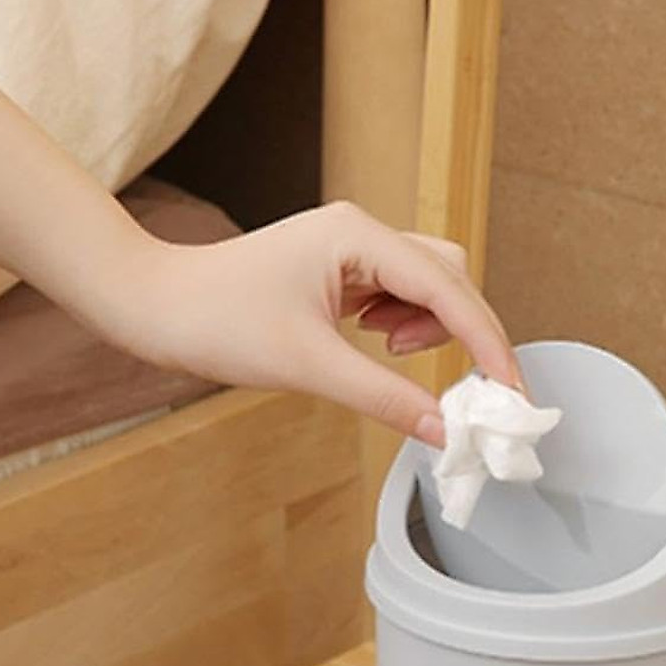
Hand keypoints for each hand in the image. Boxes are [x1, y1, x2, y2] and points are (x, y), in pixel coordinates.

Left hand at [85, 201, 521, 447]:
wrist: (155, 305)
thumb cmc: (216, 321)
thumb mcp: (309, 366)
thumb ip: (384, 398)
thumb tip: (443, 432)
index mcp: (358, 236)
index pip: (447, 288)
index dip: (487, 342)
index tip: (511, 391)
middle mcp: (361, 232)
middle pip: (448, 277)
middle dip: (464, 333)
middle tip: (468, 392)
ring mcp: (349, 249)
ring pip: (426, 284)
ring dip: (430, 327)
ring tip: (390, 354)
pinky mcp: (336, 271)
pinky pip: (395, 294)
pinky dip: (402, 325)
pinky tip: (375, 343)